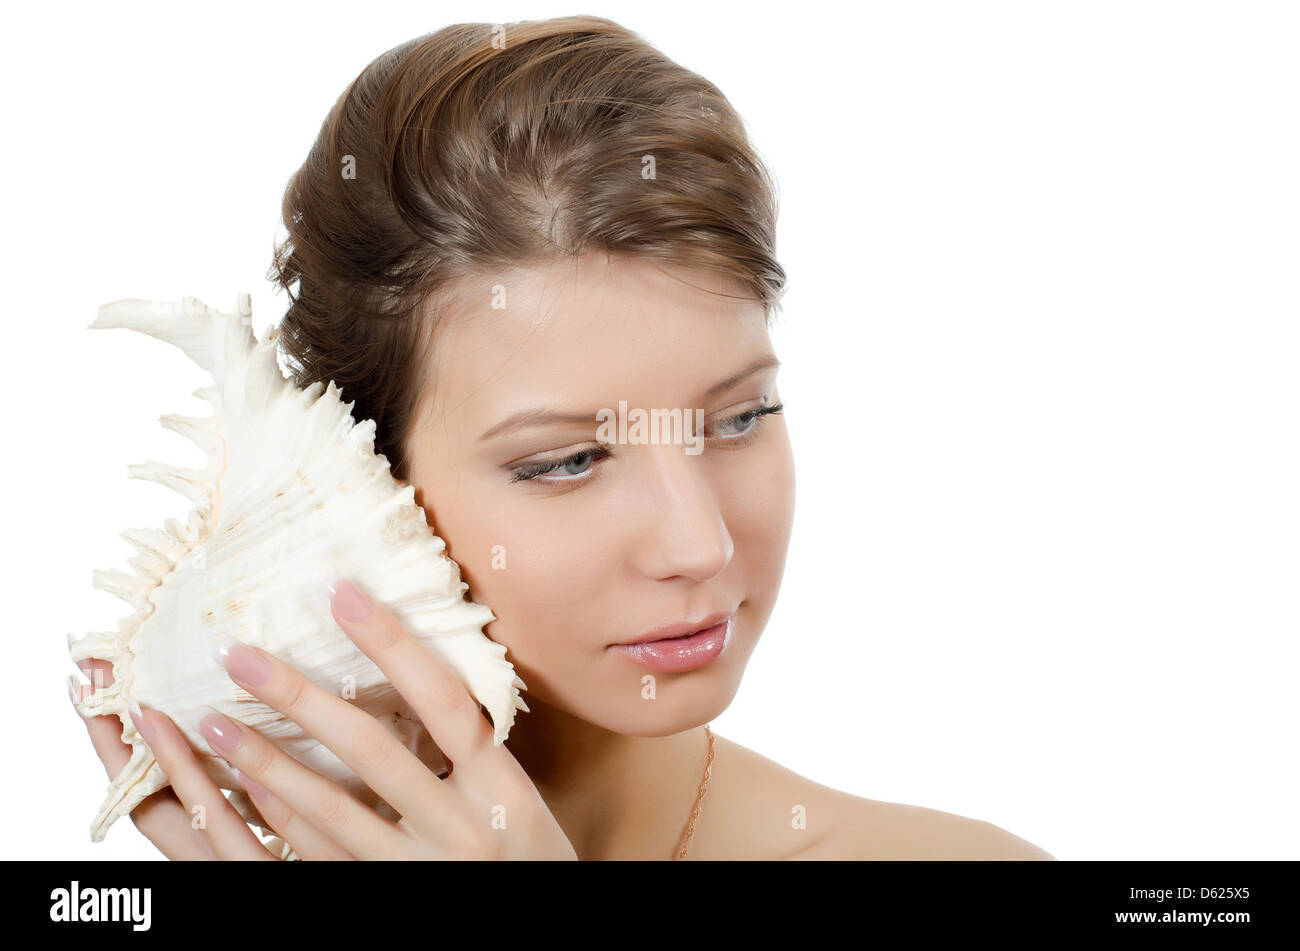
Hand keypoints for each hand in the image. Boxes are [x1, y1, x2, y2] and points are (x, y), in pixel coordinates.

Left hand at [70, 579, 577, 859]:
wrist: (541, 932)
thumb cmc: (531, 862)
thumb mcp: (519, 800)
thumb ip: (473, 750)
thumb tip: (414, 672)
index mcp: (502, 788)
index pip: (443, 699)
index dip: (392, 643)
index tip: (342, 592)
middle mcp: (461, 828)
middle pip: (372, 750)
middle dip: (300, 697)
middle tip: (240, 655)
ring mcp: (420, 870)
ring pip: (331, 809)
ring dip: (265, 761)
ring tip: (213, 720)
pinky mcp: (384, 897)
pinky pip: (320, 857)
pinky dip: (280, 818)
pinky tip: (244, 788)